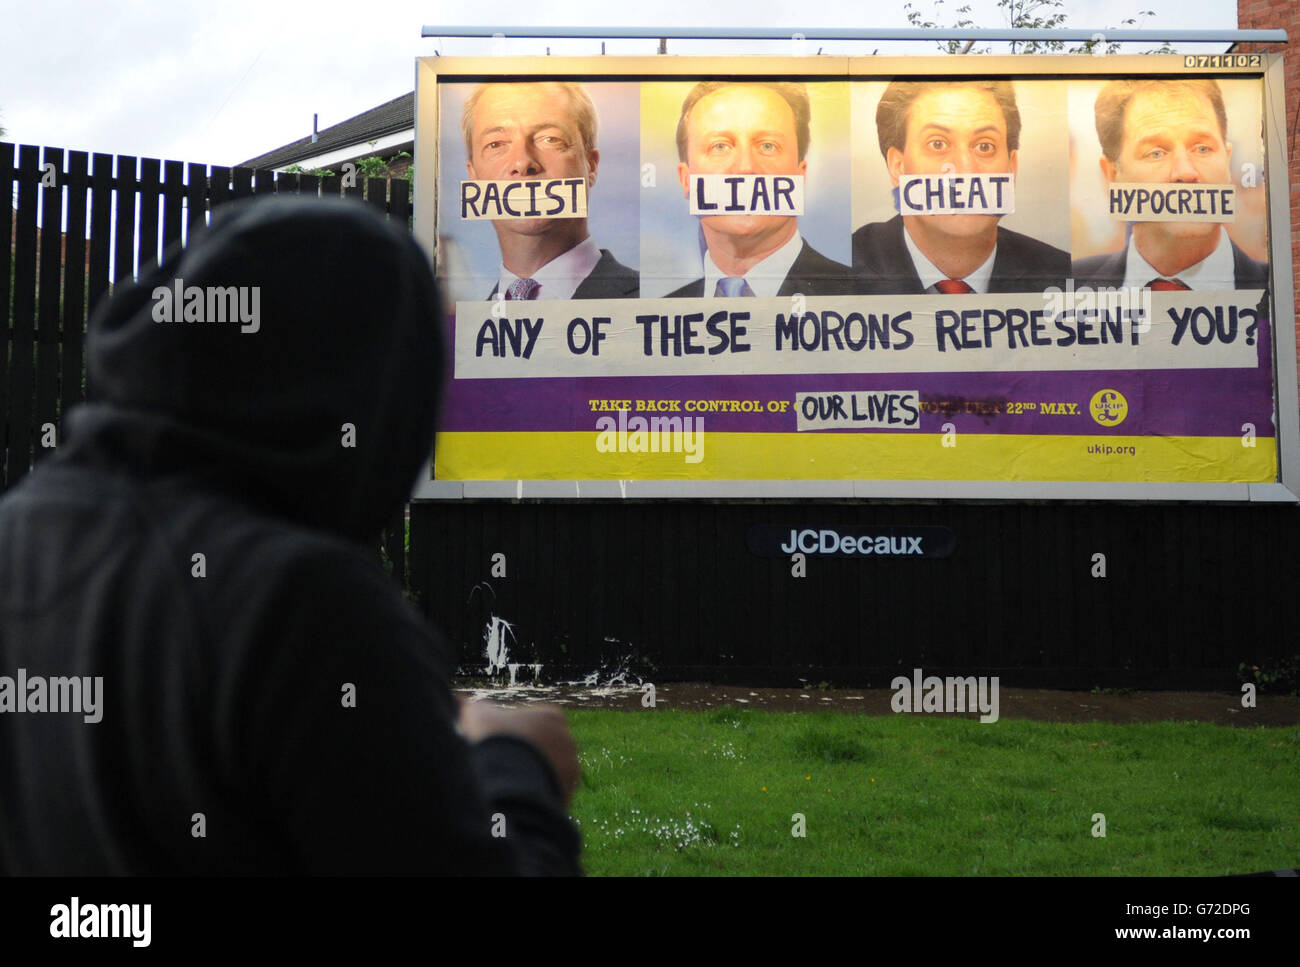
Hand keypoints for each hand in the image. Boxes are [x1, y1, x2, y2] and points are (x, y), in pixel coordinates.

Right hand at [458, 700, 580, 805]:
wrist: (508, 778)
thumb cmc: (495, 740)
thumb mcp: (478, 716)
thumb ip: (473, 707)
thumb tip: (460, 702)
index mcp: (551, 716)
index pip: (533, 722)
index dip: (511, 733)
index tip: (496, 743)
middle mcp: (567, 740)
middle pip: (542, 747)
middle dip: (525, 754)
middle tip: (500, 765)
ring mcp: (571, 767)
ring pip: (548, 771)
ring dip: (532, 775)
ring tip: (508, 784)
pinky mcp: (568, 792)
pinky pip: (550, 793)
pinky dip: (536, 795)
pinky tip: (518, 798)